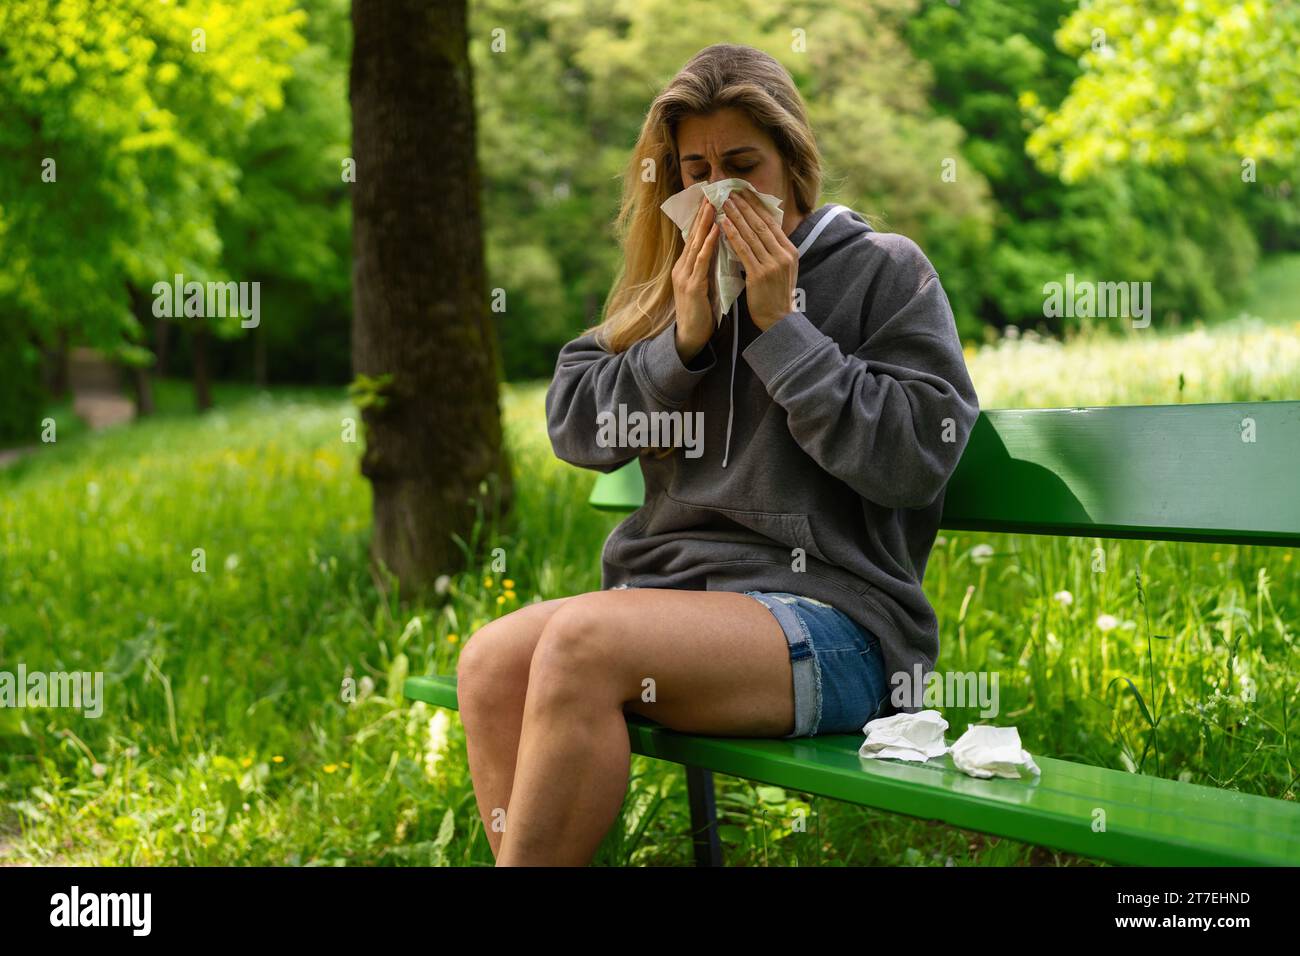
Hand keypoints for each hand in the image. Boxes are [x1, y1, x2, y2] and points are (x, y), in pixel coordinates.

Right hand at [670, 199, 720, 361]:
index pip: (694, 237)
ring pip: (696, 244)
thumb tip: (721, 249)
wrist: (690, 337)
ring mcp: (685, 276)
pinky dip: (709, 244)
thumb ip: (708, 268)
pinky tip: (716, 231)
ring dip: (705, 223)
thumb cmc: (700, 313)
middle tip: (711, 192)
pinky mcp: (692, 286)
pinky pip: (702, 261)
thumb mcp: (704, 285)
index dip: (702, 218)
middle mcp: (682, 267)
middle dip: (702, 213)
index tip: (711, 199)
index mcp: (686, 267)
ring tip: (714, 204)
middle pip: (693, 235)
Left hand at [719, 189, 798, 331]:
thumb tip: (762, 230)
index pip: (771, 222)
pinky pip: (743, 250)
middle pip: (761, 224)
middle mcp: (783, 254)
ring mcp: (772, 264)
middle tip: (731, 192)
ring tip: (724, 203)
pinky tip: (723, 225)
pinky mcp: (759, 275)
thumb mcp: (783, 268)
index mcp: (790, 251)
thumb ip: (775, 250)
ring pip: (751, 234)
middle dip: (745, 206)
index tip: (744, 192)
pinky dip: (733, 235)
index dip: (756, 206)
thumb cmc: (776, 294)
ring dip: (736, 216)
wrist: (778, 320)